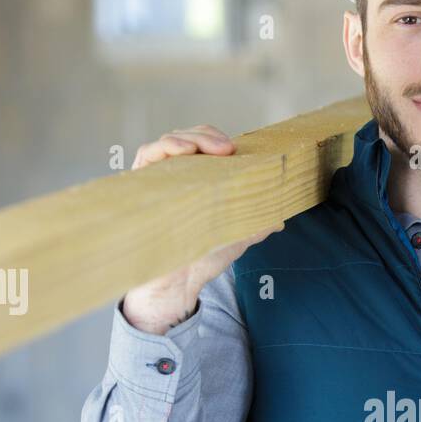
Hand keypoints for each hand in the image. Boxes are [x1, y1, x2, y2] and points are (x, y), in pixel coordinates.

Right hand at [122, 124, 283, 333]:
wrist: (178, 284)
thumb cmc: (201, 259)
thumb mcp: (236, 236)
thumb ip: (256, 224)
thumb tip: (280, 219)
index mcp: (197, 180)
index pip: (203, 145)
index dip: (216, 139)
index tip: (234, 149)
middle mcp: (175, 177)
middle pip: (186, 138)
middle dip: (205, 136)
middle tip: (225, 148)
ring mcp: (157, 181)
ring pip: (166, 143)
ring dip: (186, 138)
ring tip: (202, 148)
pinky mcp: (140, 187)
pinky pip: (145, 156)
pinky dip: (162, 148)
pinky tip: (180, 151)